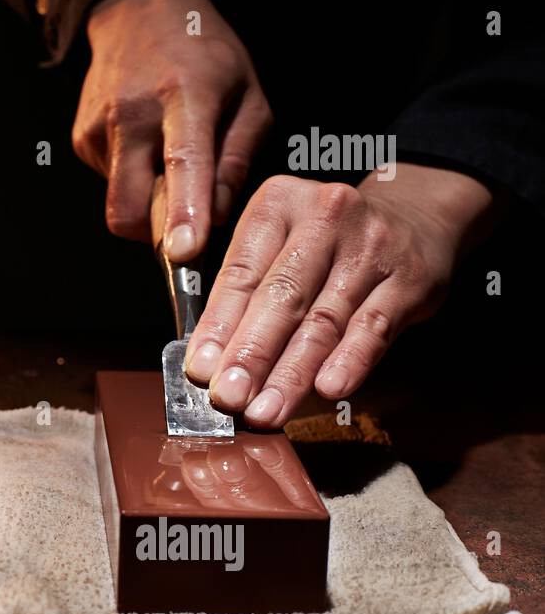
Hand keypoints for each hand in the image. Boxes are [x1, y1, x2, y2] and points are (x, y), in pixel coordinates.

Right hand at [73, 0, 271, 260]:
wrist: (138, 11)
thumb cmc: (204, 54)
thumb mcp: (249, 95)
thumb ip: (239, 158)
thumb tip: (218, 216)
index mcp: (185, 95)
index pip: (183, 163)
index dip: (182, 213)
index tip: (182, 252)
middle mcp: (133, 112)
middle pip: (129, 208)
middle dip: (154, 231)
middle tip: (183, 211)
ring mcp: (99, 127)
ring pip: (120, 202)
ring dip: (147, 196)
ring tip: (165, 151)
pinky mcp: (80, 138)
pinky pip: (110, 183)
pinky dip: (132, 177)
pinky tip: (145, 142)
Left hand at [183, 165, 496, 427]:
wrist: (413, 217)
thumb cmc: (323, 242)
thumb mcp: (277, 239)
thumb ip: (240, 288)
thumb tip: (206, 359)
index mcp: (278, 203)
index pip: (241, 272)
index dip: (218, 326)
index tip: (199, 369)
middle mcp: (325, 217)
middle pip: (282, 296)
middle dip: (252, 354)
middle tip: (228, 397)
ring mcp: (371, 247)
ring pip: (325, 320)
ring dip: (292, 373)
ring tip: (266, 411)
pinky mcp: (410, 279)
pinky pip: (374, 328)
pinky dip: (350, 361)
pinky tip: (328, 390)